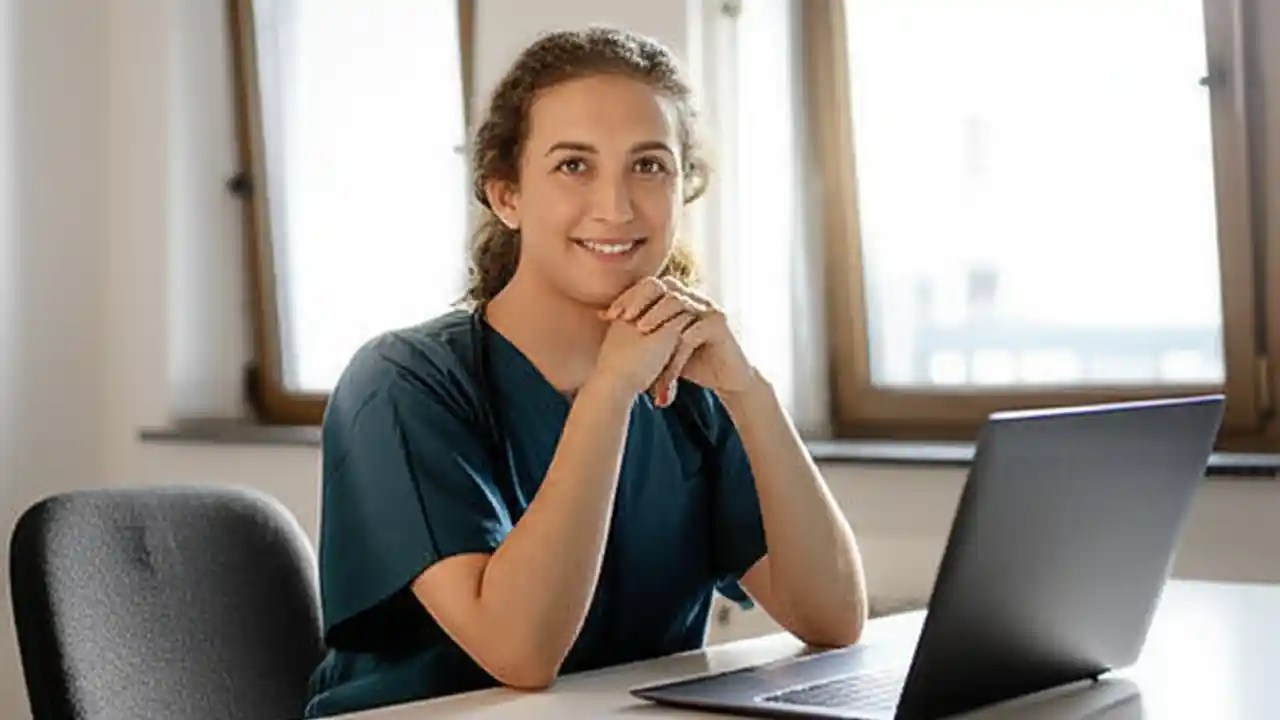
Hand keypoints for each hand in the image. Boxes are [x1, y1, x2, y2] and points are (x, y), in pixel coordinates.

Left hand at [601, 277, 755, 406]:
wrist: (726, 377)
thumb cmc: (692, 360)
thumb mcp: (660, 344)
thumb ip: (638, 330)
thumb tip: (603, 316)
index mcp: (679, 299)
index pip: (649, 286)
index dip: (628, 297)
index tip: (608, 315)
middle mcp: (694, 298)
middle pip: (663, 286)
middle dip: (640, 300)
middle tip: (622, 317)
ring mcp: (708, 309)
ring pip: (678, 303)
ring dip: (657, 316)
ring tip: (641, 331)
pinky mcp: (719, 326)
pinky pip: (694, 331)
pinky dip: (677, 346)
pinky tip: (665, 358)